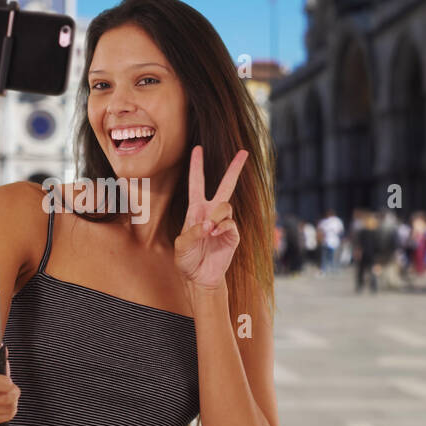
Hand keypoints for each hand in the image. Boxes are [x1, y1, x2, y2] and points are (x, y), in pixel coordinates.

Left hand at [174, 145, 247, 290]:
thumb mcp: (181, 246)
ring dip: (217, 215)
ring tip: (209, 230)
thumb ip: (192, 233)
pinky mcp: (233, 234)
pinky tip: (215, 235)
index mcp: (196, 209)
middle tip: (244, 152)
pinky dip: (223, 228)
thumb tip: (209, 224)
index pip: (197, 183)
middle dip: (235, 169)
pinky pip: (231, 223)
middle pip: (226, 185)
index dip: (197, 166)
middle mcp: (211, 212)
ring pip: (226, 206)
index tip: (198, 148)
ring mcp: (224, 222)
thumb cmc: (187, 260)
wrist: (200, 277)